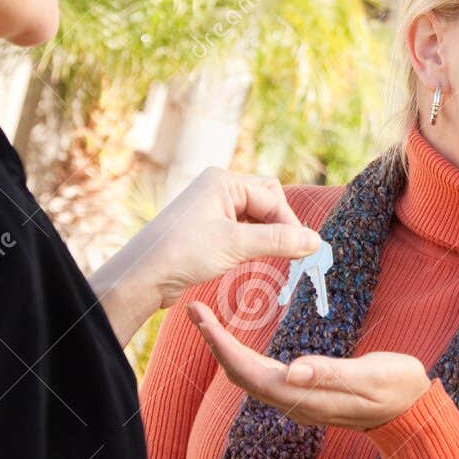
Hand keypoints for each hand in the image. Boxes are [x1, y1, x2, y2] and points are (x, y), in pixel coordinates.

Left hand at [91, 168, 319, 344]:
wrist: (142, 277)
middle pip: (267, 201)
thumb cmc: (183, 253)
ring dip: (268, 236)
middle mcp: (218, 189)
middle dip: (281, 226)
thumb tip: (315, 241)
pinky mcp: (208, 228)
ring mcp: (212, 208)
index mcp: (223, 181)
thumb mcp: (236, 245)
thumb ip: (278, 241)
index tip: (305, 252)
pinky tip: (254, 258)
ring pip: (256, 217)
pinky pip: (243, 229)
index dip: (290, 225)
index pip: (273, 198)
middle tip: (292, 254)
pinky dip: (254, 243)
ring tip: (276, 259)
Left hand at [186, 301, 429, 430]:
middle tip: (194, 312)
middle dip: (215, 344)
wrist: (412, 412)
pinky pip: (262, 376)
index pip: (250, 373)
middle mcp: (294, 401)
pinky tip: (237, 342)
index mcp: (305, 396)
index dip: (223, 348)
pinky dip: (242, 356)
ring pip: (249, 376)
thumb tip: (292, 370)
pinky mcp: (304, 392)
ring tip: (208, 322)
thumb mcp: (371, 377)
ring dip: (225, 350)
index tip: (204, 321)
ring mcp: (298, 399)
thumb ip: (332, 373)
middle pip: (241, 374)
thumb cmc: (397, 388)